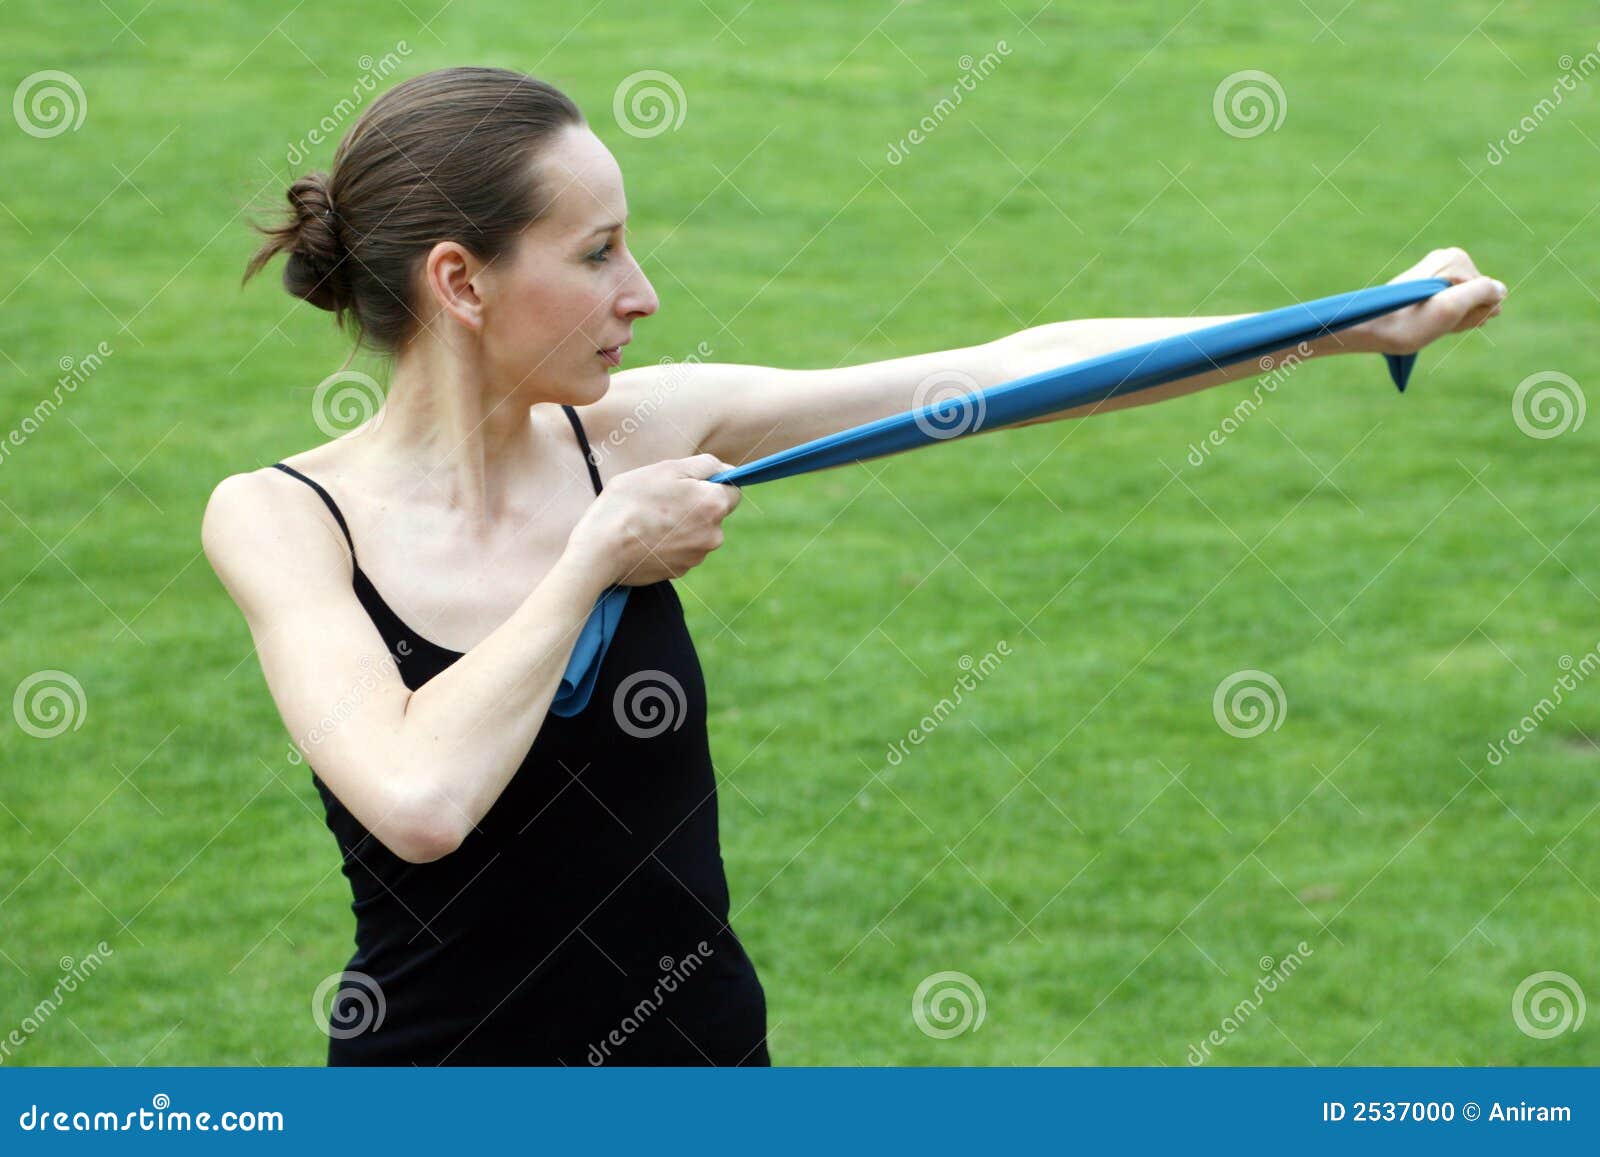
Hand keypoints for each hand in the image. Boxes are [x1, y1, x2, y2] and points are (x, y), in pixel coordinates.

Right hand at [566, 453, 741, 586]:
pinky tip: (646, 537)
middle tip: (661, 498)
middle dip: (695, 504)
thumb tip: (726, 470)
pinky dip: (669, 543)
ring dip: (682, 524)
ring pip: (697, 532)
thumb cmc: (630, 502)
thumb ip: (704, 465)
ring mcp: (697, 556)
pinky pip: (681, 550)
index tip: (689, 481)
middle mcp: (714, 534)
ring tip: (649, 519)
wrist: (601, 549)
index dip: (713, 481)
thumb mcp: (666, 469)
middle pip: (714, 512)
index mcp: (714, 505)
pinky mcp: (679, 571)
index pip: (734, 489)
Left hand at [1355, 247, 1506, 355]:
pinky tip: (1424, 320)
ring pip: (1465, 303)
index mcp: (1456, 258)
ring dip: (1452, 319)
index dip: (1471, 314)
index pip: (1489, 294)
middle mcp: (1448, 258)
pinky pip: (1451, 304)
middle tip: (1433, 322)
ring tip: (1427, 322)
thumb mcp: (1450, 310)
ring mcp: (1438, 270)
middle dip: (1462, 315)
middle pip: (1477, 296)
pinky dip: (1443, 317)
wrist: (1370, 328)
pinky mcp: (1429, 283)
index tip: (1442, 317)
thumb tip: (1500, 289)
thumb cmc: (1408, 323)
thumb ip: (1480, 294)